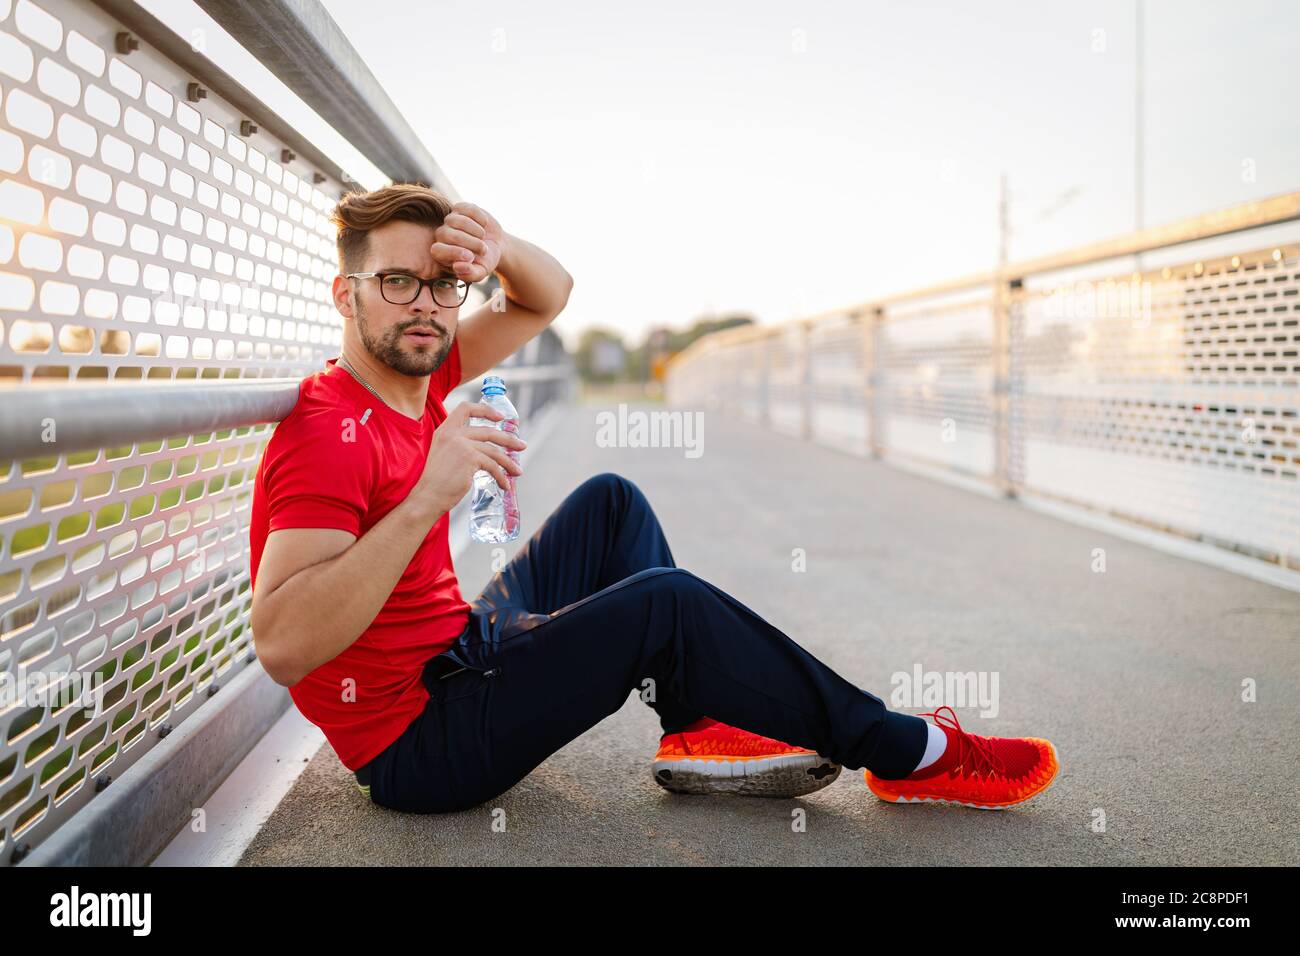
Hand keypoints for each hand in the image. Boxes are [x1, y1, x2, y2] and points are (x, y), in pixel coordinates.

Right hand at [411, 400, 526, 517]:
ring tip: (517, 472)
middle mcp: (453, 434)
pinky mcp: (470, 459)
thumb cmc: (436, 481)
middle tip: (522, 446)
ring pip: (494, 451)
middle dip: (508, 440)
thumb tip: (485, 447)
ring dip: (509, 462)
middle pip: (488, 431)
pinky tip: (504, 485)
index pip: (465, 408)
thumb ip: (458, 444)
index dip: (485, 410)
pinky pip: (492, 466)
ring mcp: (462, 445)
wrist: (427, 496)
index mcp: (445, 430)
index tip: (500, 417)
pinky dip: (501, 477)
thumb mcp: (444, 453)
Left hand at [431, 202, 507, 283]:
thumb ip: (470, 274)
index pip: (437, 250)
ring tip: (483, 238)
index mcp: (442, 254)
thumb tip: (457, 267)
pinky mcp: (461, 208)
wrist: (496, 245)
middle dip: (469, 242)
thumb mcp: (481, 272)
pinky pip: (468, 209)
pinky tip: (484, 225)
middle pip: (447, 235)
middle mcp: (442, 235)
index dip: (452, 252)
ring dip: (475, 230)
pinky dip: (480, 218)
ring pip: (456, 220)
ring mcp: (450, 220)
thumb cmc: (485, 261)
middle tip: (482, 250)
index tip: (471, 257)